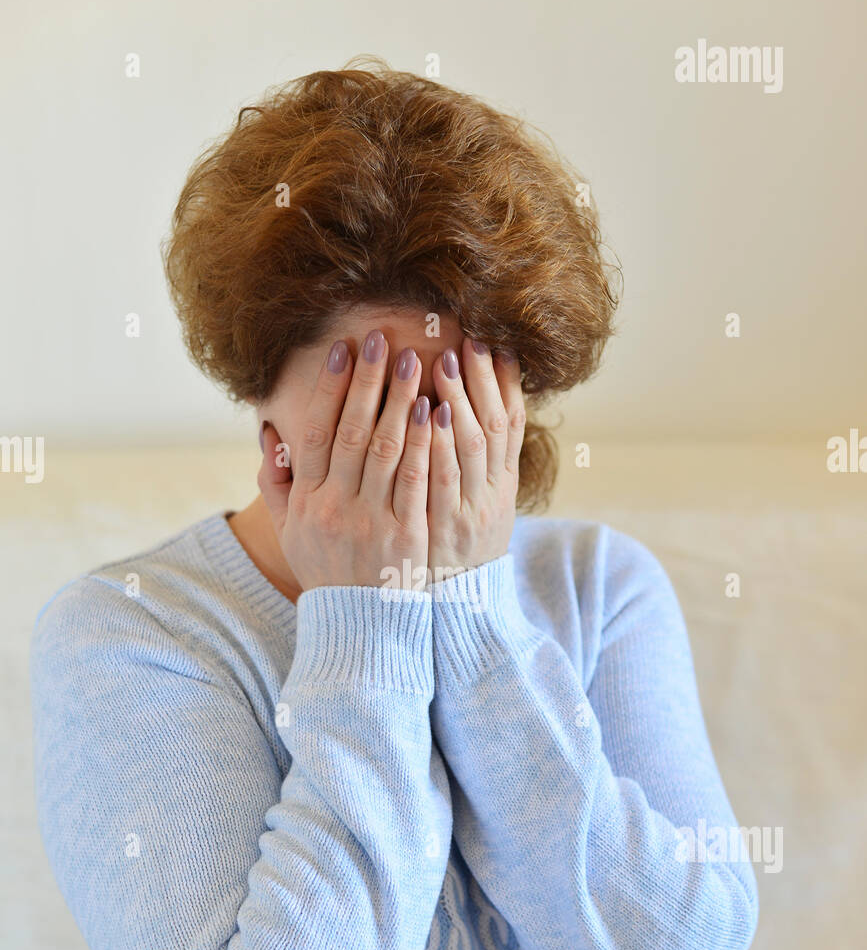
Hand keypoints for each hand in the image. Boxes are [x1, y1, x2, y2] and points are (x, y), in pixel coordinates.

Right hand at [258, 330, 431, 592]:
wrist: (359, 627)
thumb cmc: (327, 570)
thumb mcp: (291, 532)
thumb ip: (278, 483)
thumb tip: (269, 433)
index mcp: (308, 501)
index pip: (316, 433)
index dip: (330, 389)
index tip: (342, 351)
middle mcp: (336, 507)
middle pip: (352, 433)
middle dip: (369, 383)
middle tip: (384, 340)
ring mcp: (372, 522)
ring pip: (387, 452)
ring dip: (401, 402)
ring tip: (416, 363)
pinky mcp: (407, 537)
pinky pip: (416, 483)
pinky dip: (426, 444)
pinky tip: (435, 412)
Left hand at [427, 338, 525, 579]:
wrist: (452, 610)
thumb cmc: (456, 549)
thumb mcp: (480, 508)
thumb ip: (479, 464)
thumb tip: (464, 408)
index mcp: (503, 484)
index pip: (513, 423)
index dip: (506, 384)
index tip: (497, 345)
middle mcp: (493, 494)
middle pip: (494, 425)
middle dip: (481, 381)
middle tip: (469, 339)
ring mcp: (469, 510)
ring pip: (471, 446)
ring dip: (459, 400)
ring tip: (445, 361)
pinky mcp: (442, 528)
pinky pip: (441, 479)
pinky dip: (437, 444)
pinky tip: (426, 412)